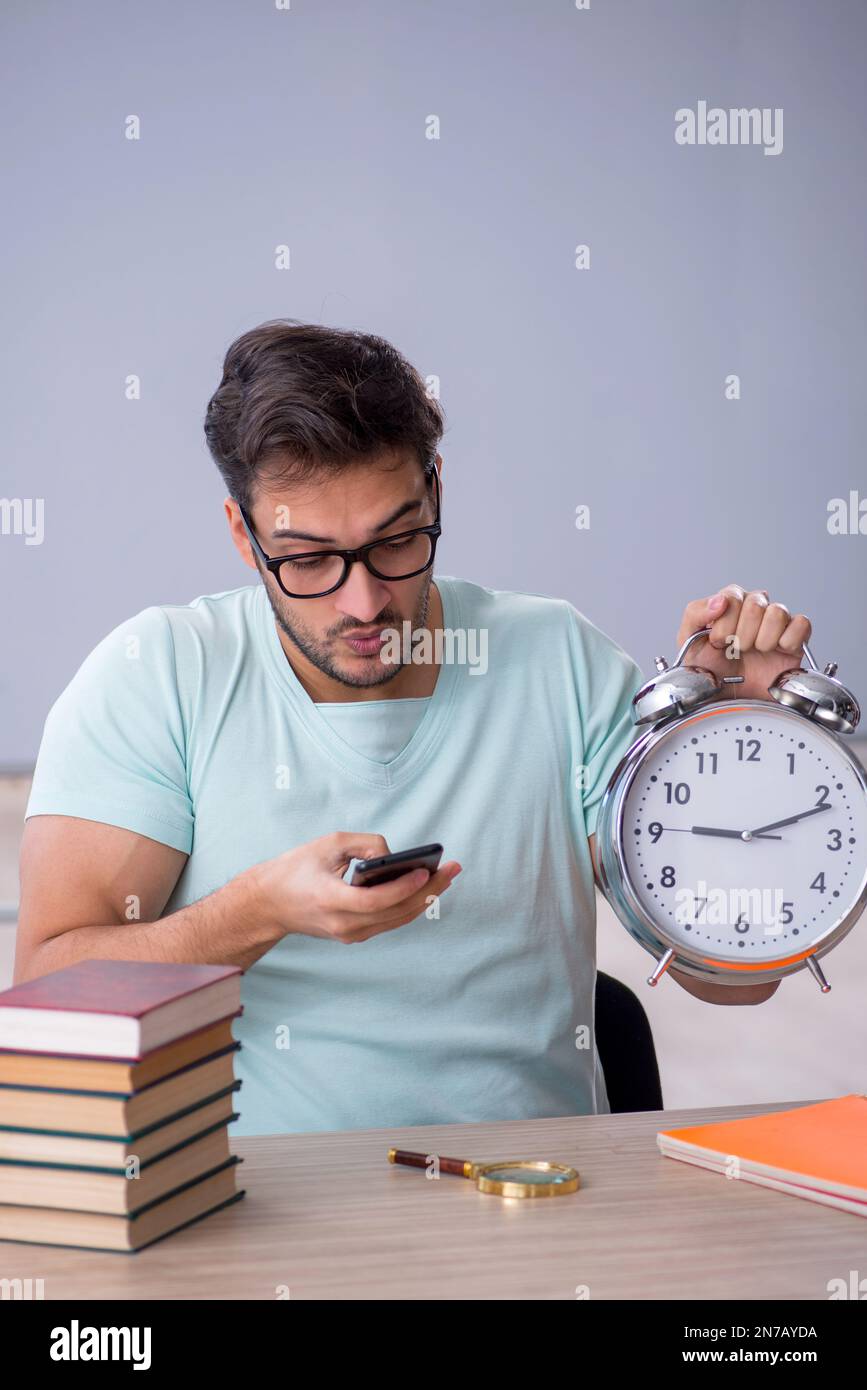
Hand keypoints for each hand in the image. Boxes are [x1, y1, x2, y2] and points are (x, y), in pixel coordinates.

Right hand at [250, 832, 461, 943]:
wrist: (269, 904)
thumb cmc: (296, 869)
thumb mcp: (327, 844)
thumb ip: (364, 845)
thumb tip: (394, 856)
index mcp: (330, 900)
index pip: (375, 901)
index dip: (403, 887)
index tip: (425, 870)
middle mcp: (342, 924)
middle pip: (395, 912)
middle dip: (428, 890)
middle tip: (453, 869)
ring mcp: (349, 935)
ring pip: (397, 920)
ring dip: (424, 899)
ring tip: (447, 877)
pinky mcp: (353, 936)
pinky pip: (389, 922)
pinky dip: (409, 905)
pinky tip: (427, 889)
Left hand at [676, 585, 811, 701]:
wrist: (730, 698)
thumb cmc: (711, 670)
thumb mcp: (689, 640)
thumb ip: (696, 613)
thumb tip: (719, 600)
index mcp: (730, 605)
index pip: (733, 595)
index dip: (725, 622)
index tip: (719, 642)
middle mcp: (754, 609)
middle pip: (756, 603)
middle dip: (742, 634)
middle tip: (737, 651)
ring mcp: (776, 622)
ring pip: (778, 612)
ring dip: (763, 639)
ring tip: (756, 653)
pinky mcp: (796, 637)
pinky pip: (801, 624)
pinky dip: (788, 641)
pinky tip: (776, 651)